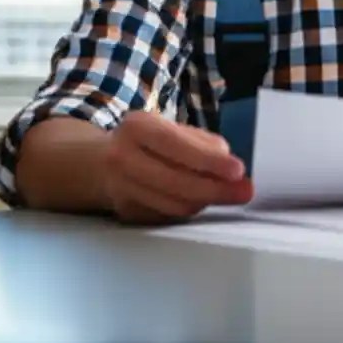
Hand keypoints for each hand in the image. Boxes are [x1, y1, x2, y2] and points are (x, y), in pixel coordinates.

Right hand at [100, 110, 252, 223]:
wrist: (97, 164)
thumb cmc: (146, 142)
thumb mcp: (171, 129)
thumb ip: (203, 143)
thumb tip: (231, 167)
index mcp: (137, 127)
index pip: (175, 145)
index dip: (208, 161)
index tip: (238, 171)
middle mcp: (123, 157)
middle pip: (175, 182)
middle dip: (216, 189)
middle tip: (244, 192)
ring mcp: (120, 188)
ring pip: (175, 204)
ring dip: (205, 201)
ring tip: (223, 193)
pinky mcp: (126, 212)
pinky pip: (168, 215)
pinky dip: (188, 208)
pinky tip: (197, 199)